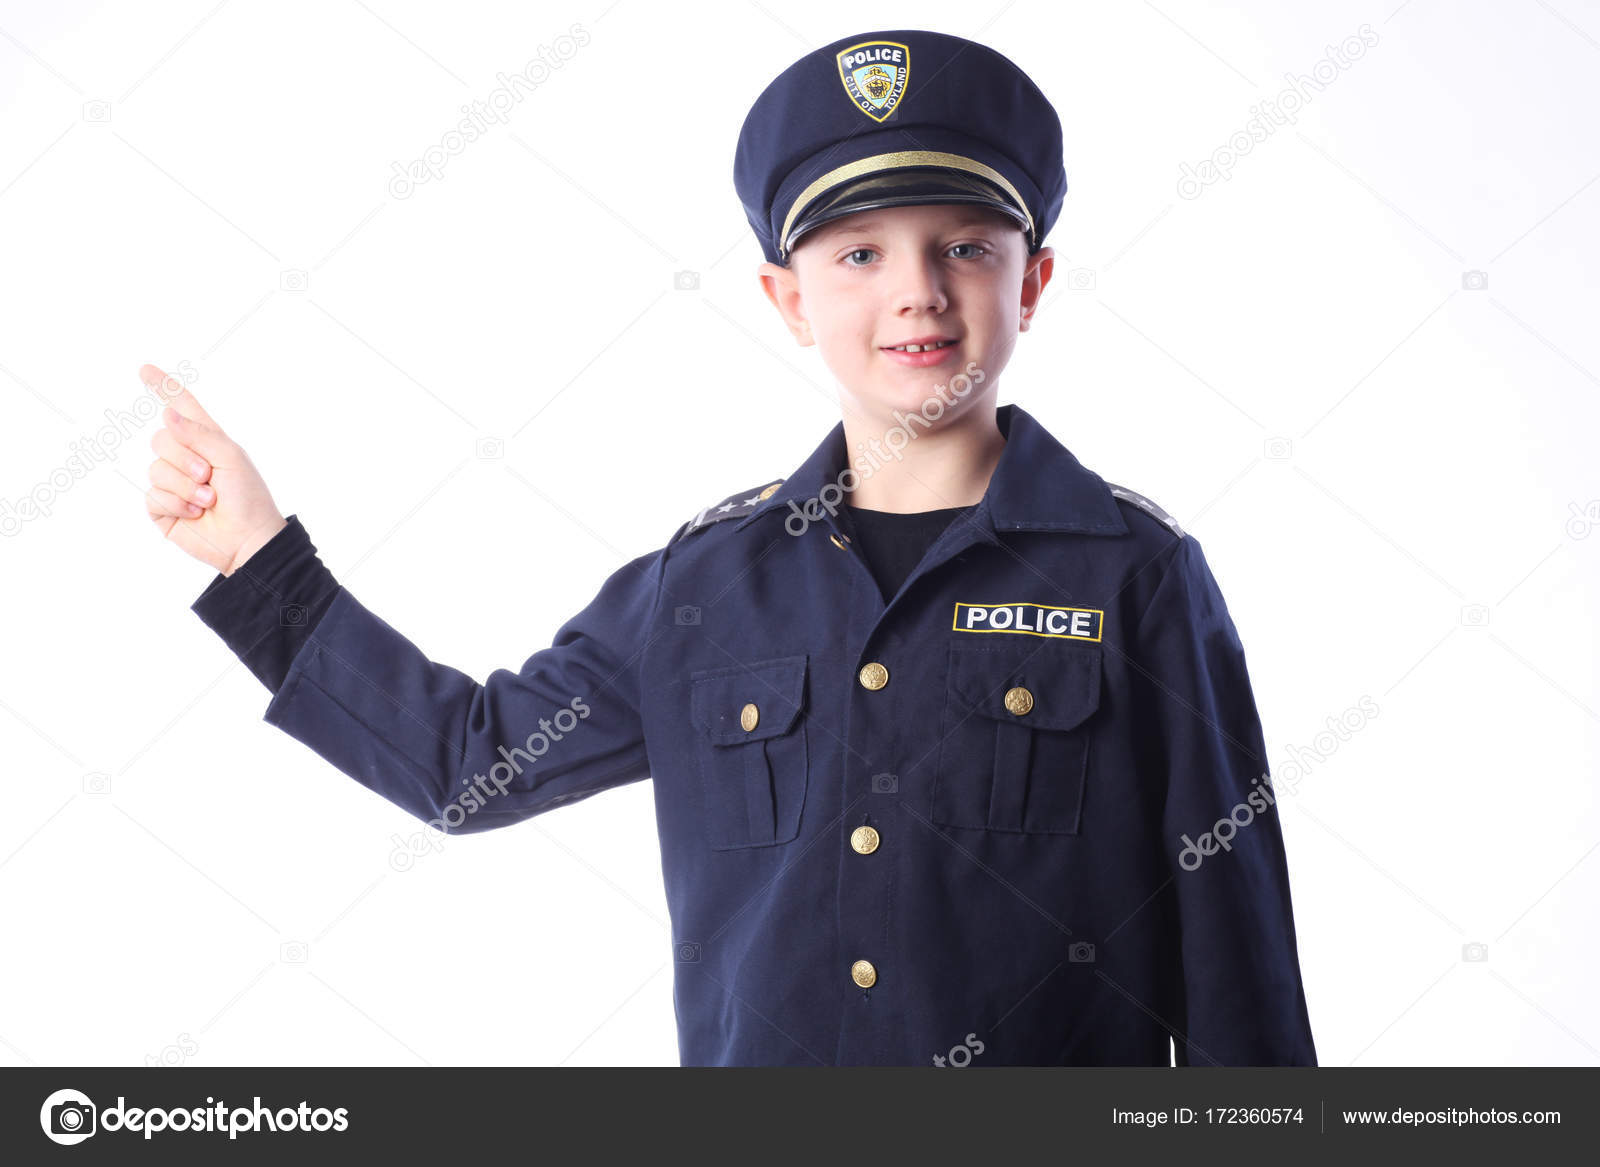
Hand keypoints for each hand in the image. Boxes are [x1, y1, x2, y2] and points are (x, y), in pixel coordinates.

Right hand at [142, 364, 286, 575]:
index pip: (181, 407)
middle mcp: (186, 457)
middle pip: (161, 438)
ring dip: (185, 486)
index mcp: (206, 440)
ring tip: (209, 500)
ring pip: (156, 468)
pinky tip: (195, 514)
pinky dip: (176, 504)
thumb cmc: (248, 497)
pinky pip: (152, 495)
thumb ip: (198, 434)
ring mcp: (172, 482)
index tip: (145, 369)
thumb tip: (166, 414)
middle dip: (185, 458)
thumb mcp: (230, 457)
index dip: (164, 388)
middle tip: (209, 476)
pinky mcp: (161, 507)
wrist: (248, 539)